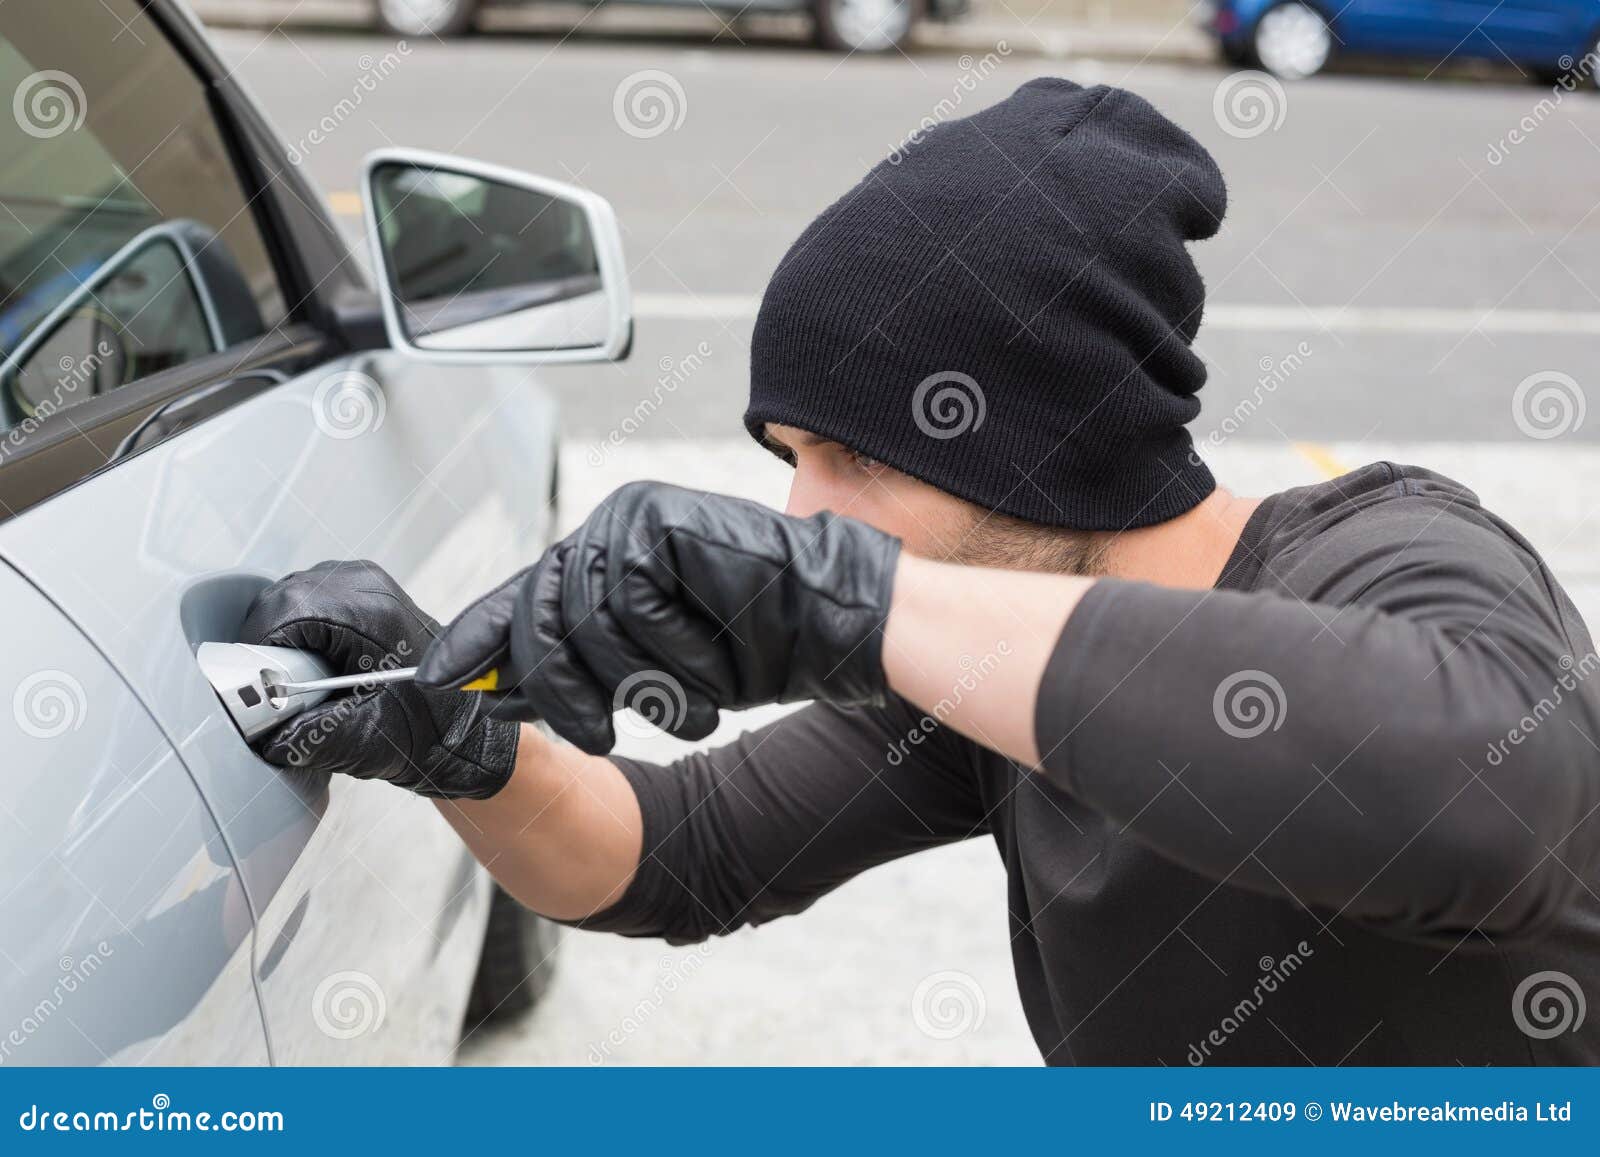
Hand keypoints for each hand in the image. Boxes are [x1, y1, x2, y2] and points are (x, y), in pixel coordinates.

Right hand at [238, 560, 518, 799]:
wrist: (464, 726)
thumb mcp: (360, 741)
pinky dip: (300, 630)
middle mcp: (366, 586)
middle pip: (281, 600)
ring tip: (297, 678)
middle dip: (266, 645)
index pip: (282, 612)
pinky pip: (309, 600)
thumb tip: (256, 733)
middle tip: (272, 688)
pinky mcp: (364, 591)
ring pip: (290, 597)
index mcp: (369, 614)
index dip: (256, 651)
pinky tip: (314, 662)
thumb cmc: (426, 730)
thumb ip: (305, 737)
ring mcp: (366, 582)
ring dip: (281, 637)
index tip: (250, 685)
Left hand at [416, 482, 901, 754]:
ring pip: (580, 621)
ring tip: (692, 692)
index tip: (432, 683)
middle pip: (538, 619)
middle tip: (595, 733)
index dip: (475, 646)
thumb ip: (582, 668)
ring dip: (641, 680)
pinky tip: (712, 648)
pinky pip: (627, 601)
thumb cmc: (758, 645)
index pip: (518, 602)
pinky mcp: (653, 519)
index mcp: (604, 560)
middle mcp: (609, 531)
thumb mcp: (655, 671)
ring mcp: (629, 518)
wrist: (838, 624)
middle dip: (561, 691)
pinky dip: (670, 646)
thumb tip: (496, 692)